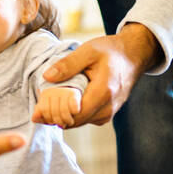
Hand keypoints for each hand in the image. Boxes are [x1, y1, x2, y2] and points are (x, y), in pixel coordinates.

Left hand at [39, 23, 162, 125]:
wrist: (134, 56)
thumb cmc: (111, 51)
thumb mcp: (88, 50)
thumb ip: (67, 64)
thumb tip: (47, 77)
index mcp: (103, 92)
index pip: (74, 114)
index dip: (54, 113)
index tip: (39, 107)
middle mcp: (108, 107)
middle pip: (74, 121)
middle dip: (54, 116)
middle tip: (38, 108)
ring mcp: (109, 112)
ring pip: (79, 123)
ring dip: (62, 117)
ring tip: (46, 105)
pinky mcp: (107, 114)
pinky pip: (85, 119)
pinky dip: (71, 115)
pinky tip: (61, 105)